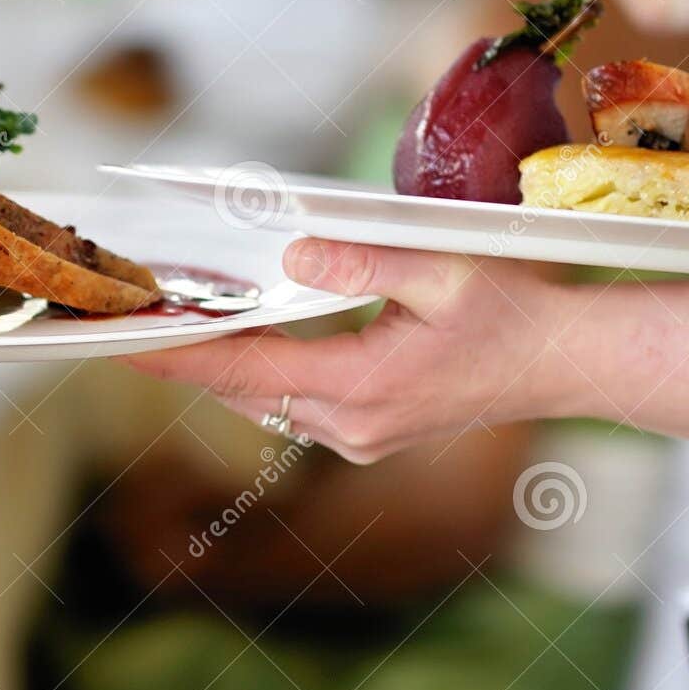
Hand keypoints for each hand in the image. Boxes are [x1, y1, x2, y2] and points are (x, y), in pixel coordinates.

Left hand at [125, 239, 573, 462]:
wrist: (567, 363)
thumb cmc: (515, 308)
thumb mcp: (445, 269)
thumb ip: (366, 260)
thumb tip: (294, 253)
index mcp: (364, 385)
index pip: (244, 368)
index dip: (178, 351)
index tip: (121, 336)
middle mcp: (352, 425)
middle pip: (242, 388)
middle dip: (187, 352)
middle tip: (133, 310)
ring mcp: (362, 436)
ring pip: (265, 399)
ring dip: (223, 362)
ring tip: (176, 316)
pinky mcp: (371, 432)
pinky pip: (294, 404)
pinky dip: (261, 370)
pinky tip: (246, 333)